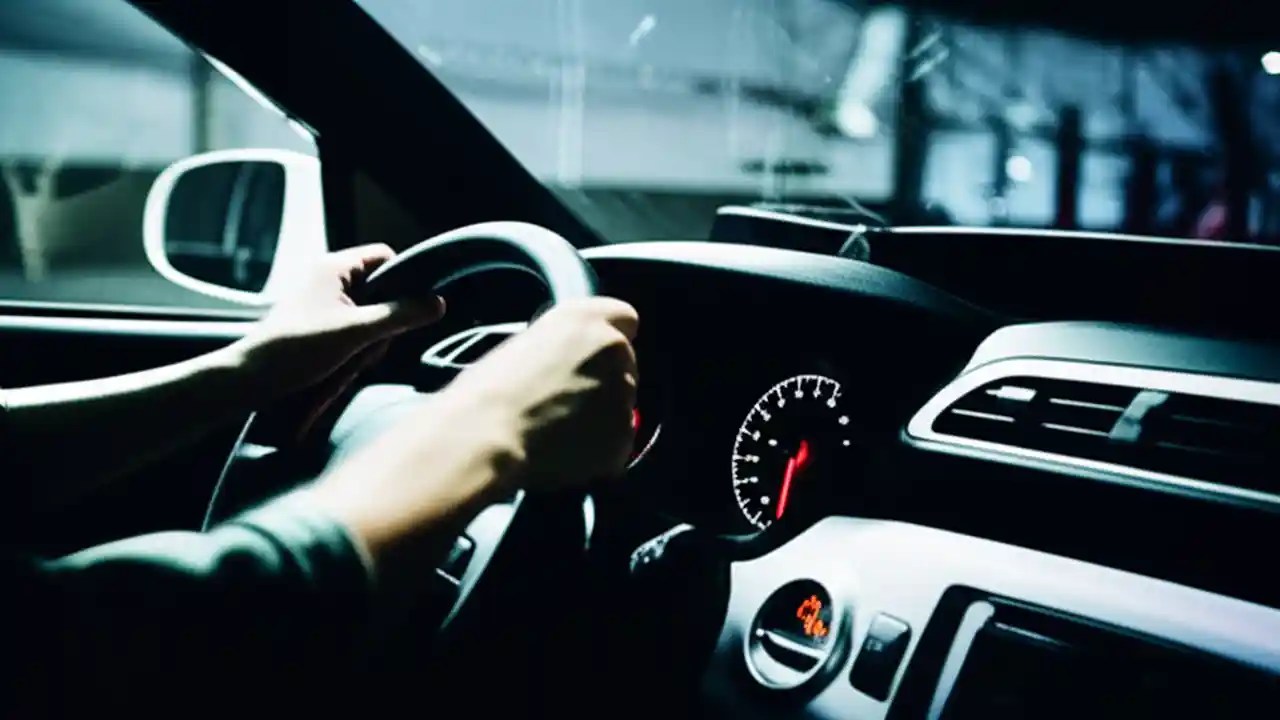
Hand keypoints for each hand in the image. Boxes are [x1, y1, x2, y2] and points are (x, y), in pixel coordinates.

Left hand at [231, 244, 445, 438]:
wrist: (252, 380)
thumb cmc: (297, 348)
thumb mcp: (358, 332)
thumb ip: (401, 315)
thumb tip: (439, 303)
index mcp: (334, 268)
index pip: (385, 257)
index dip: (403, 279)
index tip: (409, 309)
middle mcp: (327, 280)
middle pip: (381, 289)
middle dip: (385, 320)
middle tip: (372, 344)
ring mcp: (322, 304)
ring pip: (369, 315)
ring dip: (370, 340)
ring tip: (354, 359)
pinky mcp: (318, 326)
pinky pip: (353, 331)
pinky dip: (356, 348)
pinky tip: (345, 365)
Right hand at [309, 297, 638, 561]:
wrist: (484, 434)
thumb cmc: (489, 389)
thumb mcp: (529, 343)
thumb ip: (565, 346)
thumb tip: (574, 365)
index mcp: (589, 318)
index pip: (625, 319)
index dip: (606, 341)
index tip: (589, 358)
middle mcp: (615, 350)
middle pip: (624, 366)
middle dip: (602, 382)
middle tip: (562, 401)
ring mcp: (623, 395)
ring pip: (621, 407)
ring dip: (599, 417)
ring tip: (556, 430)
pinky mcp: (622, 438)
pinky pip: (616, 446)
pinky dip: (597, 453)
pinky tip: (563, 453)